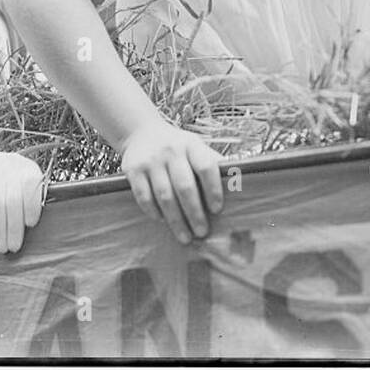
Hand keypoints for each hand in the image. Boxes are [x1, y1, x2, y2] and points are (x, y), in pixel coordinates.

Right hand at [0, 151, 44, 253]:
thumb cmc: (4, 179)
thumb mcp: (20, 181)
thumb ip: (29, 196)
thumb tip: (33, 225)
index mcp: (27, 168)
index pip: (32, 187)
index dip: (32, 207)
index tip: (31, 225)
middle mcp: (11, 167)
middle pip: (14, 200)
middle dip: (14, 227)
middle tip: (14, 246)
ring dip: (0, 229)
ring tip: (2, 246)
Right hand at [119, 122, 223, 242]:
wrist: (141, 132)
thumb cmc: (176, 147)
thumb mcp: (195, 147)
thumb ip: (211, 163)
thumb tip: (236, 186)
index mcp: (191, 145)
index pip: (206, 167)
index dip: (213, 189)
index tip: (217, 209)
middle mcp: (171, 151)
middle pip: (185, 186)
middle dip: (195, 213)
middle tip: (202, 232)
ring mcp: (151, 161)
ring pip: (165, 196)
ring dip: (176, 220)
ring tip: (185, 237)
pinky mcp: (133, 170)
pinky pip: (144, 196)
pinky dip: (154, 212)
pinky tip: (162, 221)